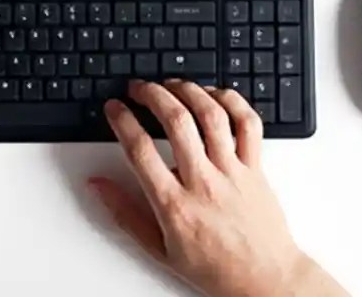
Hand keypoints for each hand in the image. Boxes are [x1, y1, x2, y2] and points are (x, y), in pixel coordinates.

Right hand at [89, 80, 346, 296]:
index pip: (140, 149)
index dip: (121, 120)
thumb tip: (97, 185)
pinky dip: (232, 100)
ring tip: (172, 84)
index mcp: (174, 205)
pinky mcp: (256, 167)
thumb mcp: (158, 248)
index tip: (114, 108)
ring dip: (188, 90)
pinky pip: (248, 123)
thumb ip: (124, 213)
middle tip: (139, 87)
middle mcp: (203, 183)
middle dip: (152, 94)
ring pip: (211, 115)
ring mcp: (232, 172)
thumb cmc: (214, 268)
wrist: (264, 279)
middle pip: (175, 121)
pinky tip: (214, 94)